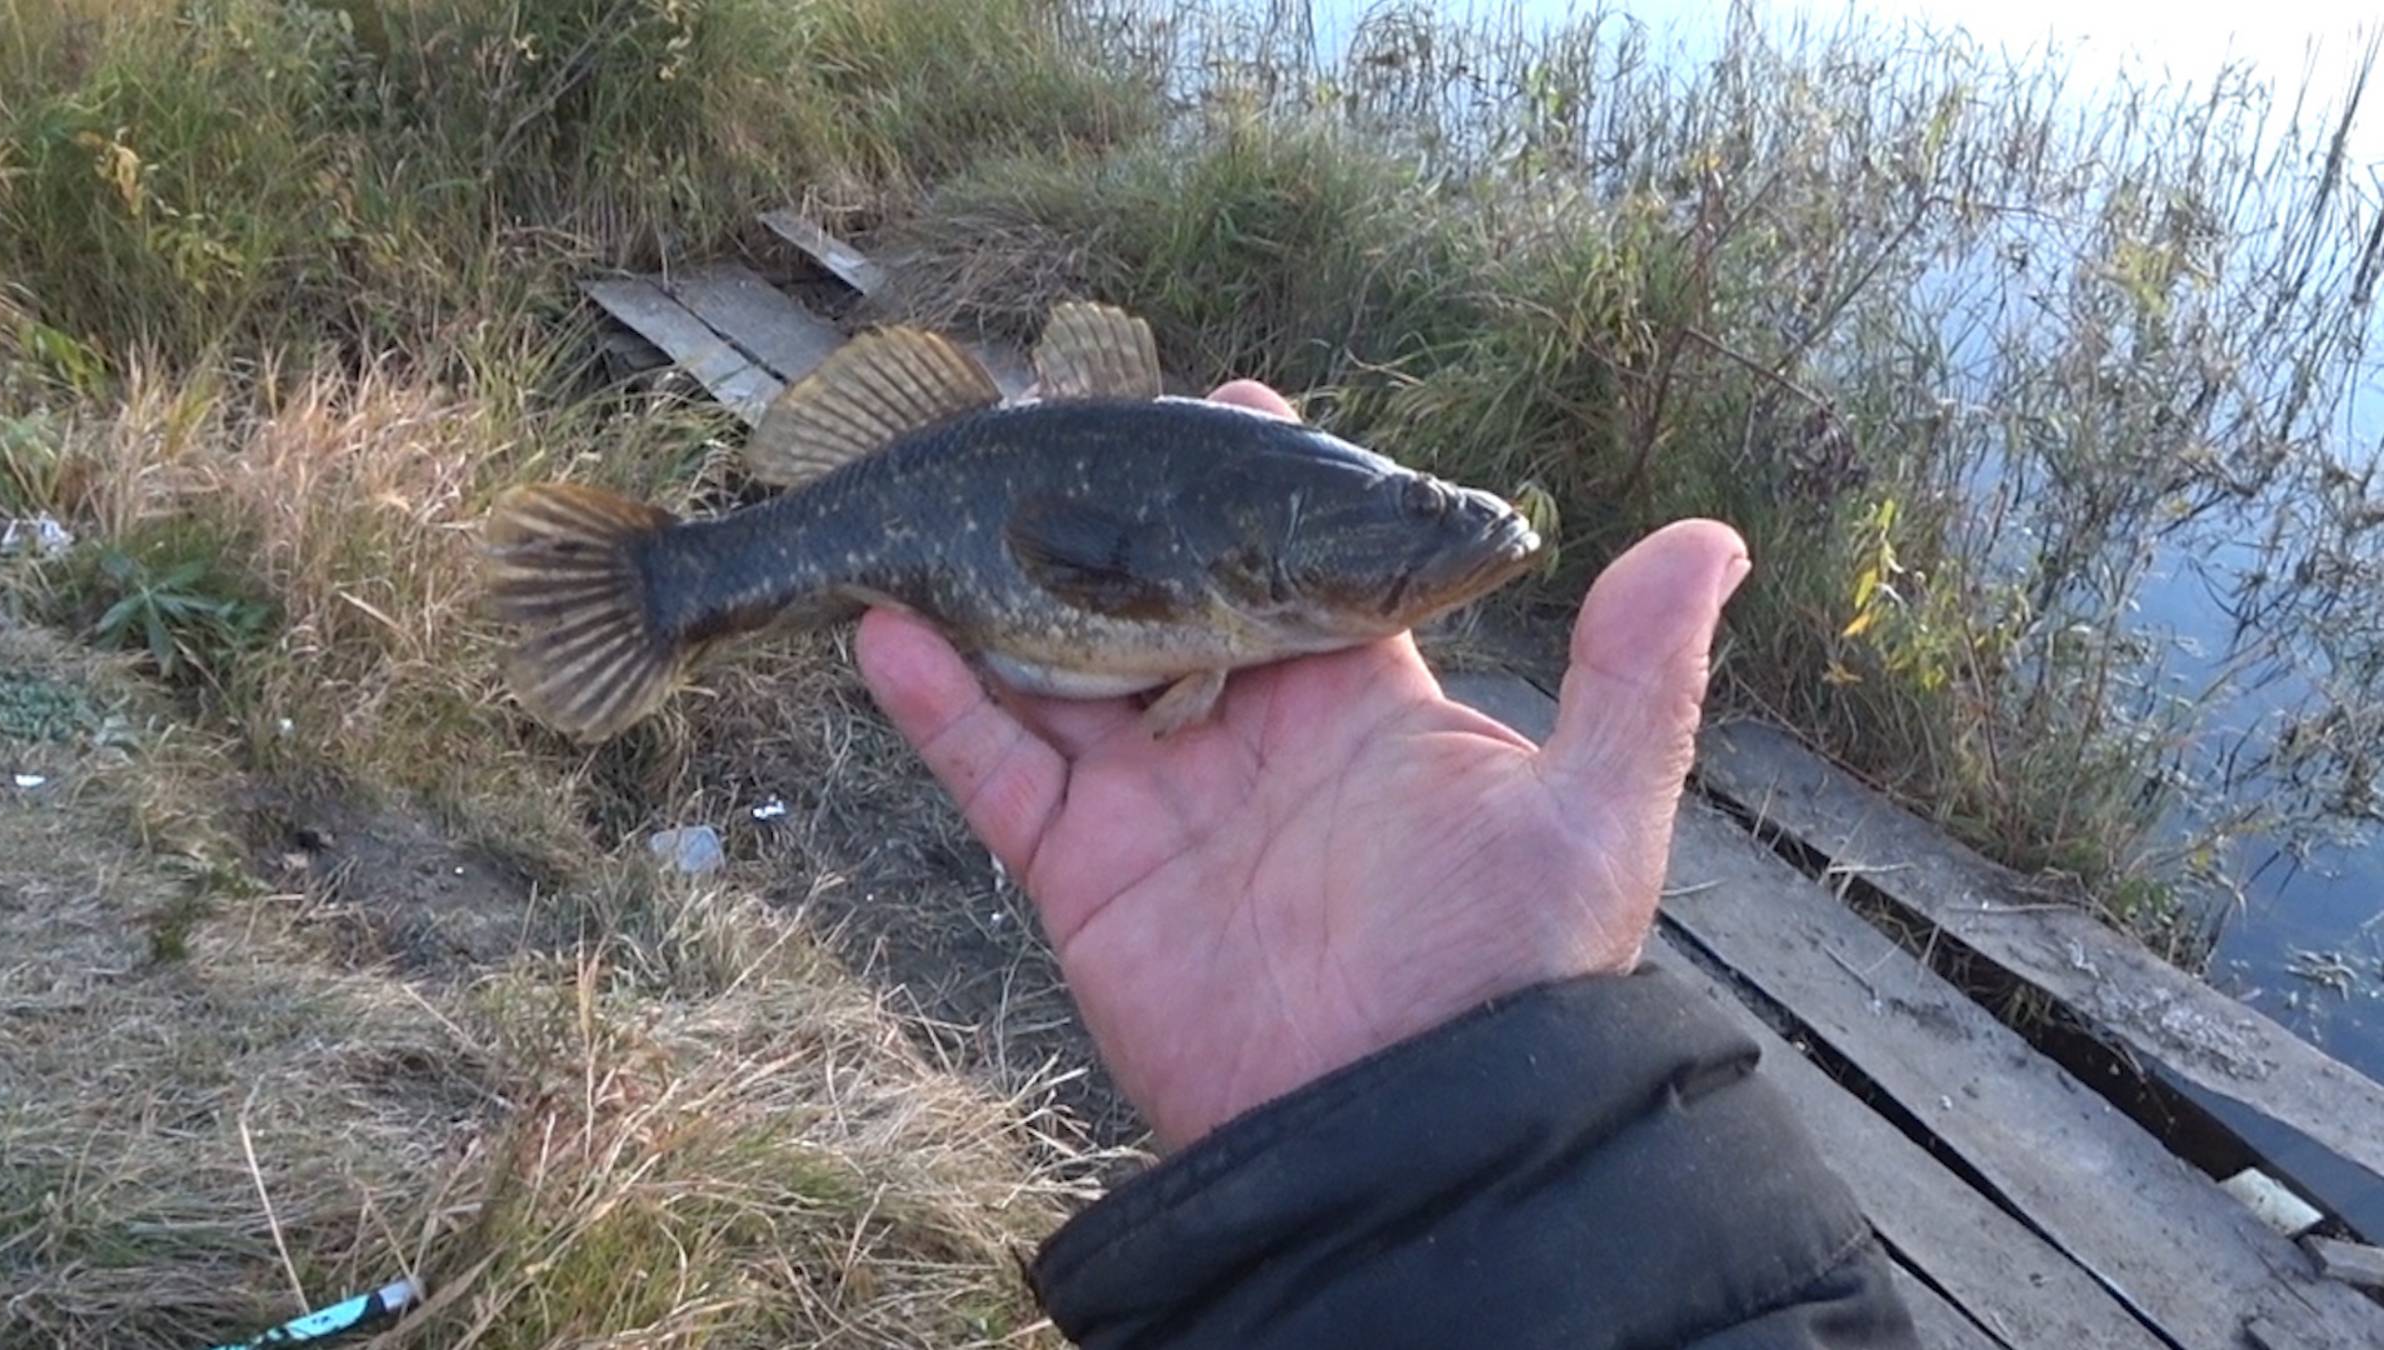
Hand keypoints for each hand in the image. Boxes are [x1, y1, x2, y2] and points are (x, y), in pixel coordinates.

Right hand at [854, 380, 1751, 1145]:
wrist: (1404, 1132)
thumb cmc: (1510, 972)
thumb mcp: (1592, 814)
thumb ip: (1634, 675)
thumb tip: (1712, 537)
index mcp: (1359, 699)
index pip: (1289, 560)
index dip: (1254, 486)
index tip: (1220, 402)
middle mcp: (1247, 732)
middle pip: (1156, 591)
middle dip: (1107, 512)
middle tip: (1048, 417)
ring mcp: (1154, 798)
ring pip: (1056, 662)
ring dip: (1000, 583)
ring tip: (947, 493)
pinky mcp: (1081, 870)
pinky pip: (992, 770)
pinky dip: (936, 702)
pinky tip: (887, 623)